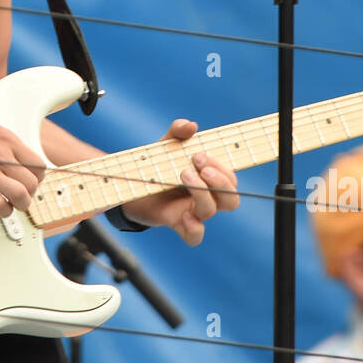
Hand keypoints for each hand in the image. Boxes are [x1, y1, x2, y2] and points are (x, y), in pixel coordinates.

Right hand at [0, 122, 46, 217]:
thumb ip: (9, 147)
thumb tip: (25, 164)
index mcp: (6, 141)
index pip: (37, 164)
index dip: (37, 177)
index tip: (32, 182)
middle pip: (32, 181)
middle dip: (31, 193)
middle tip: (24, 196)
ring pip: (20, 195)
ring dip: (22, 204)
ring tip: (16, 204)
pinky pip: (0, 206)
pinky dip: (5, 211)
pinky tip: (1, 208)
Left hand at [120, 119, 239, 245]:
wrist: (131, 183)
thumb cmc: (157, 164)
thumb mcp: (166, 144)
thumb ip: (178, 130)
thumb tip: (191, 126)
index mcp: (209, 179)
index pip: (231, 178)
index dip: (223, 168)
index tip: (200, 154)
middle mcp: (206, 196)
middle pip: (231, 198)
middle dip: (219, 180)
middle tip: (196, 162)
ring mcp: (193, 211)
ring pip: (211, 211)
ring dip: (201, 192)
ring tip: (183, 175)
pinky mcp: (178, 223)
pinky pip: (195, 236)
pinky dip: (194, 228)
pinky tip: (185, 215)